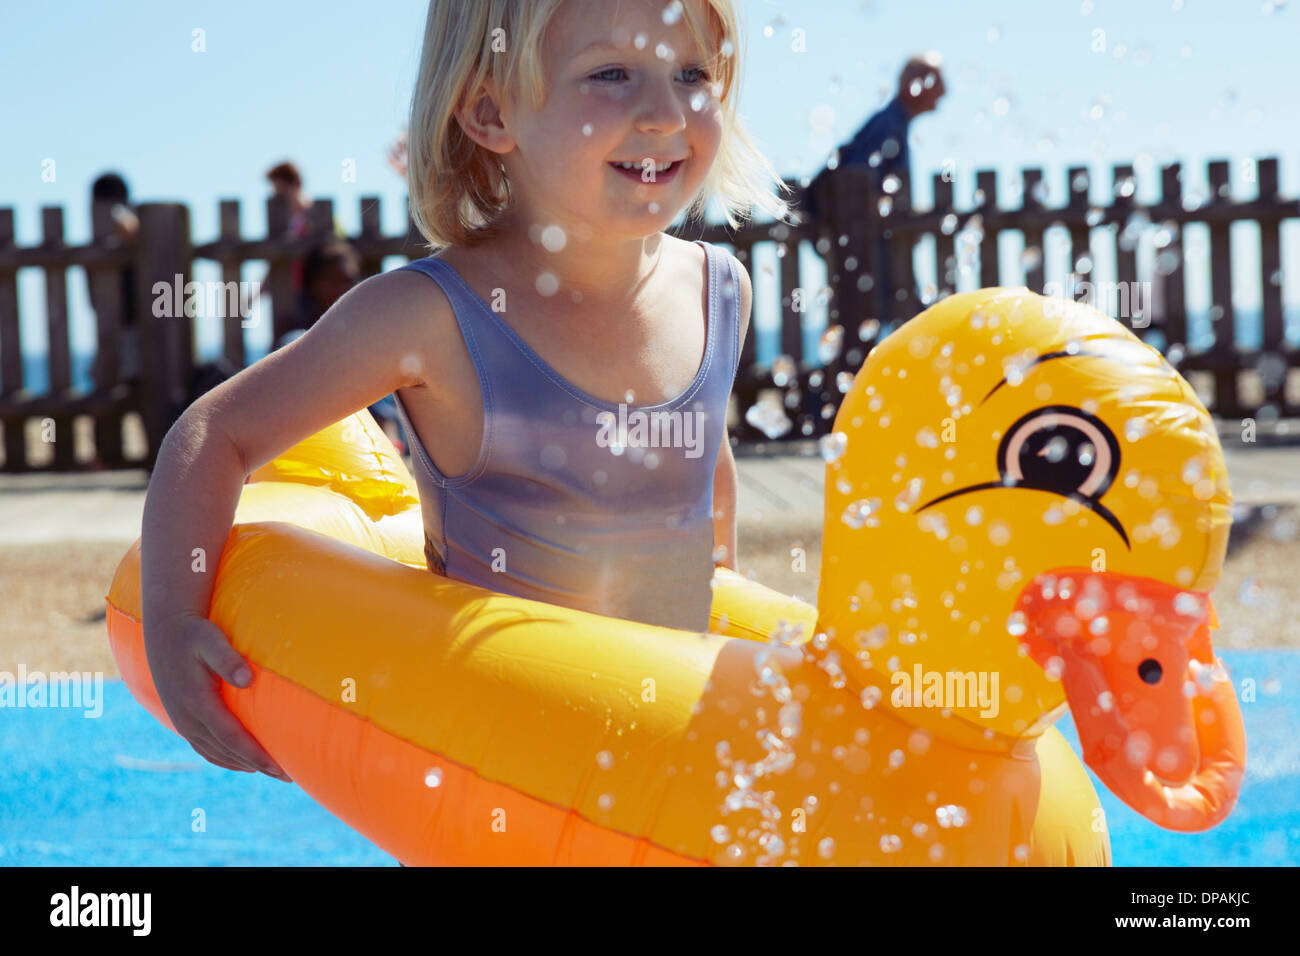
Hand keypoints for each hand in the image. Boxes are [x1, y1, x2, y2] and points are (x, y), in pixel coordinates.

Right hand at [144, 612, 290, 780]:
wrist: (164, 631)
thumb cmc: (194, 632)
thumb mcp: (211, 639)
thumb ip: (227, 658)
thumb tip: (246, 679)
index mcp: (196, 702)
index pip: (231, 737)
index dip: (255, 754)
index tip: (279, 767)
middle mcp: (187, 718)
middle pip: (227, 752)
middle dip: (258, 766)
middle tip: (288, 776)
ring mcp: (183, 721)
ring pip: (216, 754)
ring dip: (243, 765)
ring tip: (272, 772)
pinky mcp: (182, 719)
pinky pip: (205, 748)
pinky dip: (225, 759)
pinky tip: (243, 762)